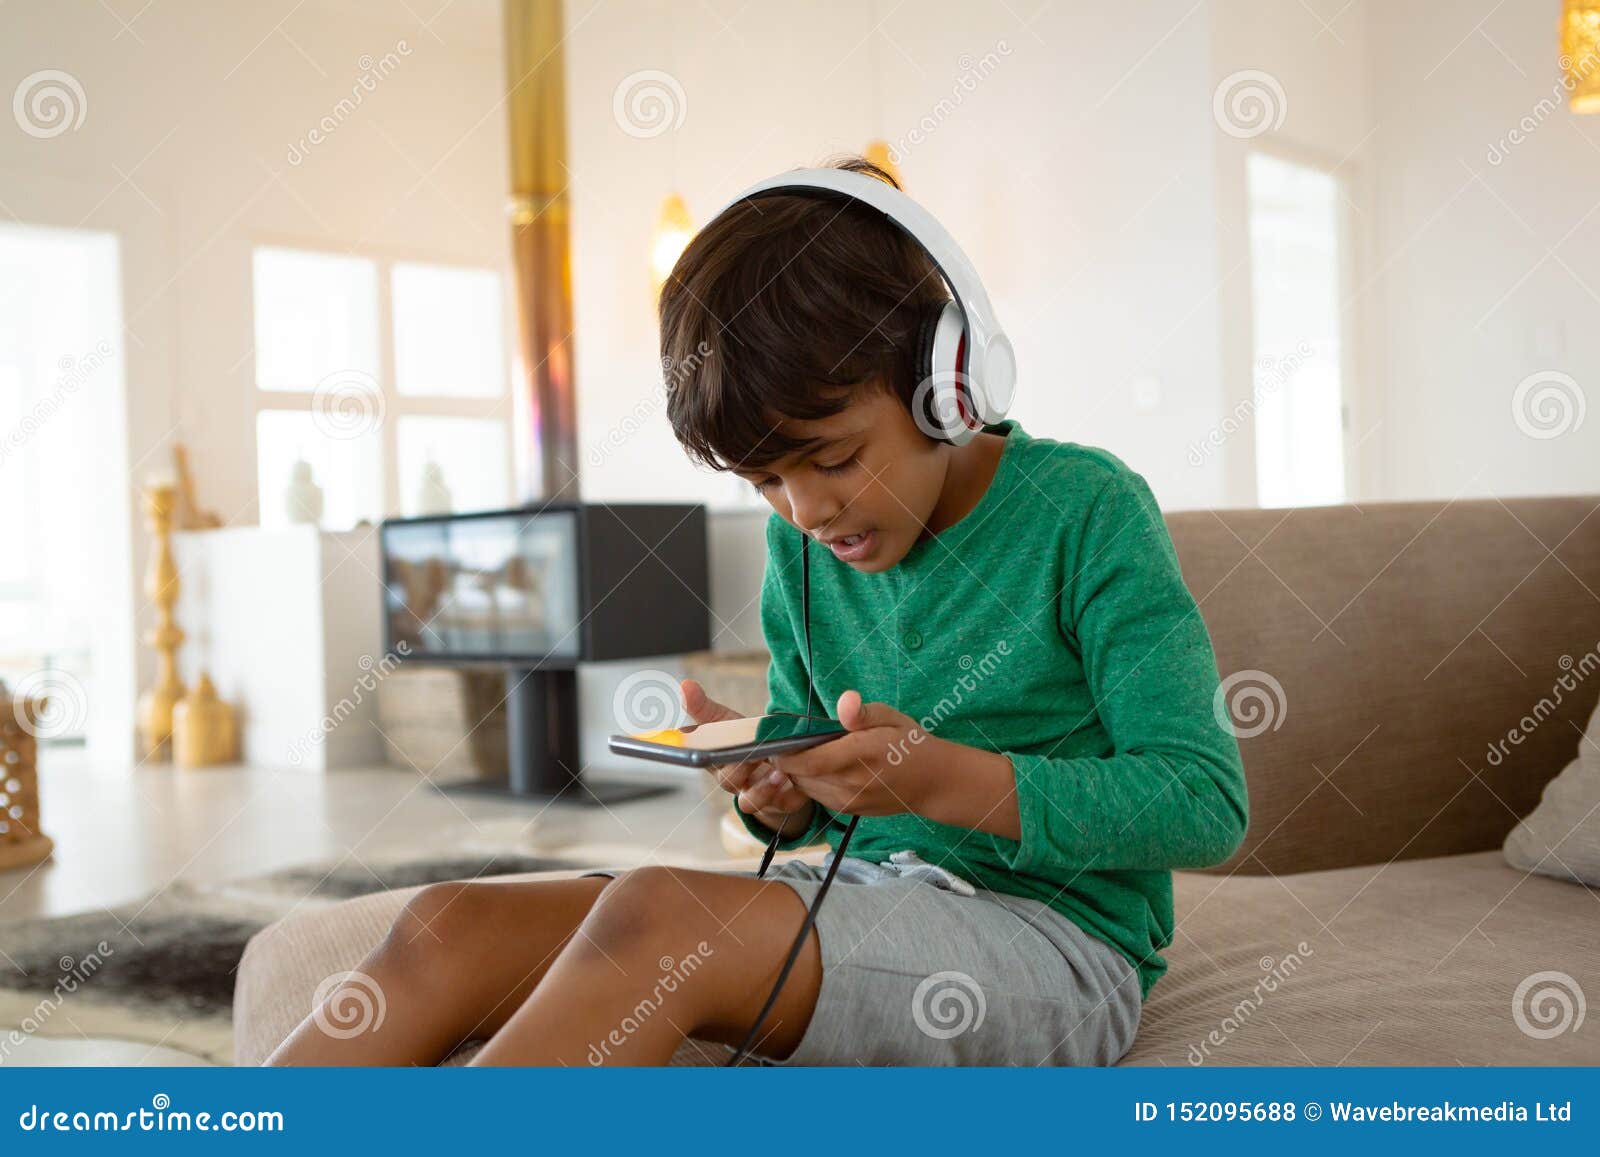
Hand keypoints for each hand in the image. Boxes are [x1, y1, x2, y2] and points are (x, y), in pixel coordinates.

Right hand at [680, 680, 814, 837]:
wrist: (775, 768)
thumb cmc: (743, 743)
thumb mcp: (725, 722)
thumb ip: (703, 706)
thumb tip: (684, 685)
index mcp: (716, 760)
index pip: (700, 757)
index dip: (696, 754)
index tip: (704, 745)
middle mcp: (732, 780)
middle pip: (727, 779)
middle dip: (738, 768)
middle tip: (751, 753)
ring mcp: (755, 794)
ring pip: (750, 801)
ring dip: (763, 789)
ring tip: (778, 774)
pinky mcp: (779, 802)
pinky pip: (782, 805)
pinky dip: (788, 796)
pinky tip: (794, 782)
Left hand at [772, 690, 942, 817]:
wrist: (932, 783)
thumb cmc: (909, 744)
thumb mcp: (891, 718)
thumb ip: (863, 712)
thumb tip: (845, 701)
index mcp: (862, 754)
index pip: (811, 761)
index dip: (786, 754)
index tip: (776, 740)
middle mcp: (853, 782)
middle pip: (801, 775)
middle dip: (787, 760)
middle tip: (785, 742)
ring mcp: (849, 800)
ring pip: (805, 787)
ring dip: (798, 771)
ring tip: (801, 752)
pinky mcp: (847, 811)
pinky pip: (816, 795)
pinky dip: (810, 781)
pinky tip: (819, 767)